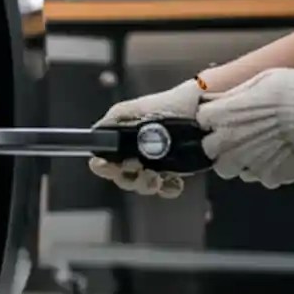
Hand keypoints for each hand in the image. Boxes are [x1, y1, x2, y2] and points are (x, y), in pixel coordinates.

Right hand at [87, 79, 202, 197]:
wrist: (199, 107)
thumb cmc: (165, 105)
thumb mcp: (130, 109)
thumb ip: (110, 122)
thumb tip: (94, 135)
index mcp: (123, 142)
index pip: (106, 162)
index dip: (104, 167)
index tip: (105, 166)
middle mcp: (137, 155)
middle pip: (123, 178)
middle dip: (127, 178)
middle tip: (137, 170)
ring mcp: (157, 164)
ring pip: (143, 184)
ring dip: (146, 185)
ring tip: (156, 178)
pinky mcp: (177, 170)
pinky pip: (167, 188)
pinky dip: (169, 188)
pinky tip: (174, 182)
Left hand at [196, 68, 293, 188]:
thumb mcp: (262, 81)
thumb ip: (236, 96)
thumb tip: (221, 100)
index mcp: (223, 114)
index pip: (200, 120)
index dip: (212, 118)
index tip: (221, 116)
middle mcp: (229, 141)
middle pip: (209, 150)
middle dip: (219, 144)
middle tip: (238, 136)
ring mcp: (247, 162)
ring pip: (228, 170)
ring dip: (237, 161)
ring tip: (256, 149)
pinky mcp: (269, 177)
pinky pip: (258, 177)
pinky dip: (265, 170)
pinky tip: (278, 156)